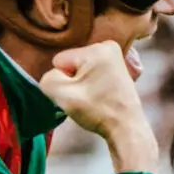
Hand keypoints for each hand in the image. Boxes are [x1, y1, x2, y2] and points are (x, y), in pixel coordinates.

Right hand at [40, 41, 159, 171]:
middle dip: (72, 81)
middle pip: (70, 63)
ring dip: (81, 84)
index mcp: (97, 48)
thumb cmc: (98, 111)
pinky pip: (91, 72)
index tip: (78, 94)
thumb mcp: (63, 96)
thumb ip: (47, 80)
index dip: (62, 80)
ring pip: (79, 69)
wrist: (126, 127)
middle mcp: (108, 46)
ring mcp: (114, 56)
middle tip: (86, 97)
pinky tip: (100, 95)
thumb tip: (53, 76)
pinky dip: (91, 84)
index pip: (59, 61)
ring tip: (94, 98)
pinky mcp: (117, 67)